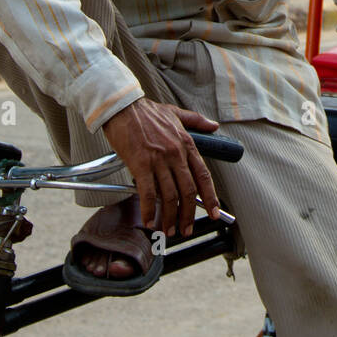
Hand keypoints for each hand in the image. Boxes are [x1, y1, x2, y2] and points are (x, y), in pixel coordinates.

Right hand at [101, 99, 220, 237]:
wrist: (122, 106)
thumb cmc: (146, 111)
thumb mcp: (175, 113)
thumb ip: (196, 121)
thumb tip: (214, 125)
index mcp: (186, 144)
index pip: (203, 175)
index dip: (210, 197)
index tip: (214, 212)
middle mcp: (175, 154)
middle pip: (188, 191)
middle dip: (188, 215)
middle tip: (186, 229)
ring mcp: (158, 160)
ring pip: (169, 196)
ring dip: (170, 217)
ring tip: (168, 230)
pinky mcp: (140, 164)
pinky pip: (148, 193)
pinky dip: (150, 210)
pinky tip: (150, 220)